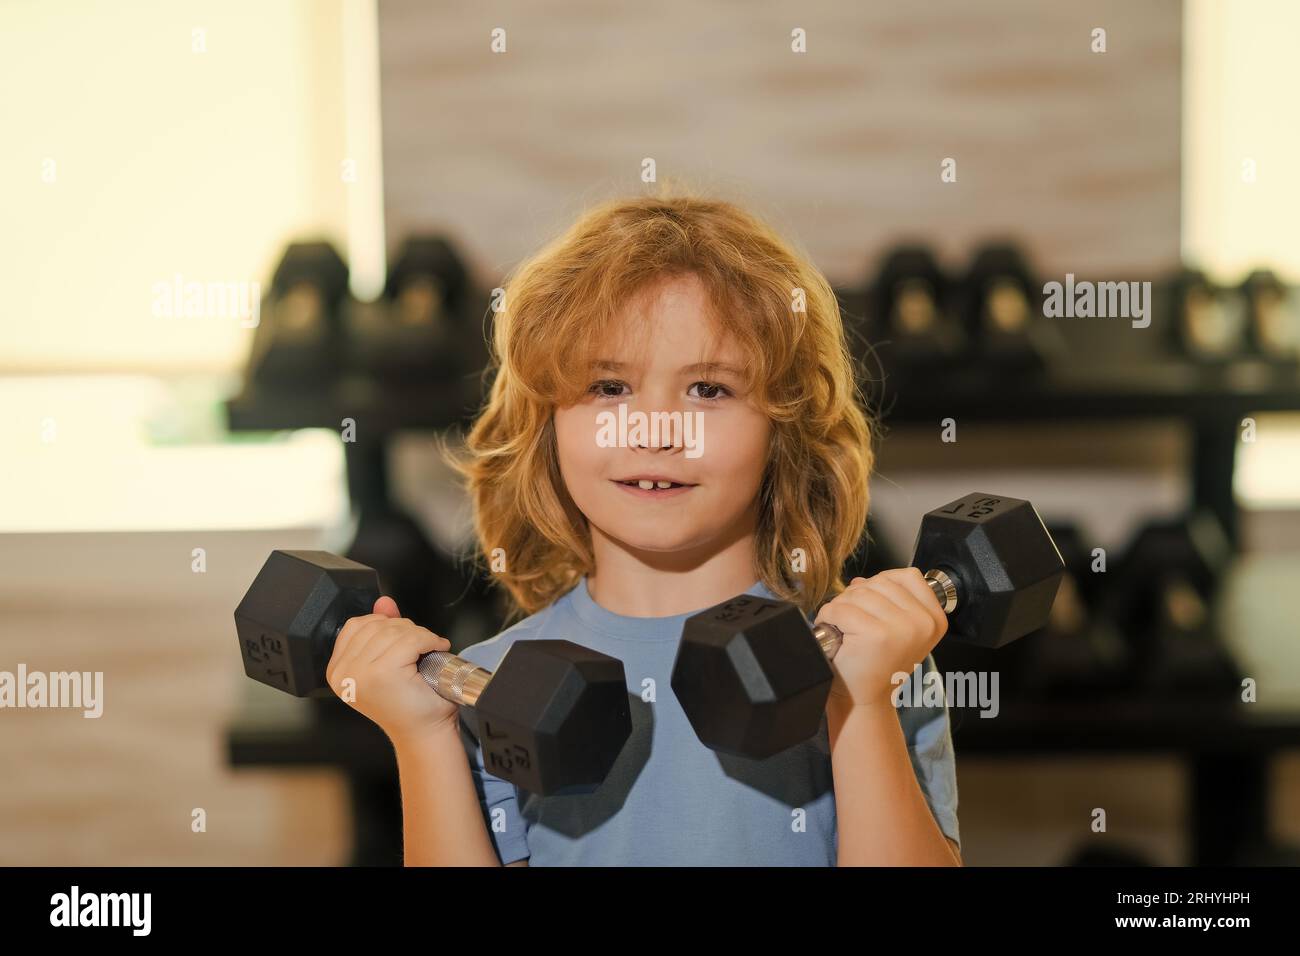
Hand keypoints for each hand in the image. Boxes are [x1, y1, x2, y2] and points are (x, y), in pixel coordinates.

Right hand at [324, 596, 458, 741]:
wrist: (424, 733)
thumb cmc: (410, 703)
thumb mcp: (389, 660)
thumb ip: (382, 628)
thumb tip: (384, 601)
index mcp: (337, 670)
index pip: (356, 624)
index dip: (384, 624)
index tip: (400, 640)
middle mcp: (344, 672)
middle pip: (378, 625)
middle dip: (405, 629)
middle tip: (419, 649)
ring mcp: (361, 673)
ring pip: (396, 630)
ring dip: (419, 635)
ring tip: (426, 652)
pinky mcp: (383, 673)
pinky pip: (411, 639)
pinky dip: (429, 640)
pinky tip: (435, 650)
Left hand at [814, 568, 948, 707]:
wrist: (863, 699)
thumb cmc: (876, 664)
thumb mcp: (897, 629)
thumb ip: (887, 599)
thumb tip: (861, 582)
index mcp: (935, 619)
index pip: (909, 576)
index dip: (883, 584)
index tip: (873, 606)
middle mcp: (923, 623)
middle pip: (881, 583)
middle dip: (858, 595)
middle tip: (851, 619)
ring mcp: (902, 628)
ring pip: (859, 593)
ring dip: (841, 606)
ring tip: (843, 626)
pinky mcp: (877, 635)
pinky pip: (841, 609)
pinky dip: (829, 617)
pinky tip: (834, 632)